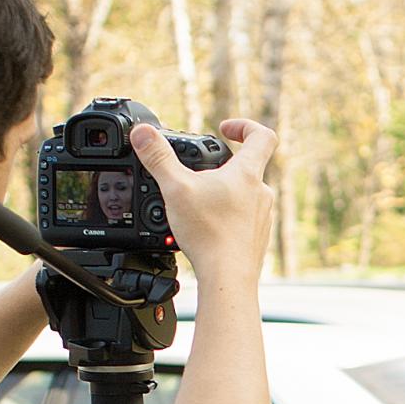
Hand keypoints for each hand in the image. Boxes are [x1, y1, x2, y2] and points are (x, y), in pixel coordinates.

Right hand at [131, 118, 275, 290]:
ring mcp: (262, 217)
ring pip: (246, 194)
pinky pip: (244, 219)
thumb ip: (158, 157)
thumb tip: (142, 132)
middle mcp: (261, 193)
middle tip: (200, 172)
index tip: (224, 129)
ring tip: (200, 201)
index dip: (243, 125)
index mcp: (247, 174)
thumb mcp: (175, 188)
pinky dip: (226, 217)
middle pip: (249, 166)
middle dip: (224, 166)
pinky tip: (207, 226)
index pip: (261, 135)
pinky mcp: (256, 238)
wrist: (227, 278)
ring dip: (225, 193)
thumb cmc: (208, 234)